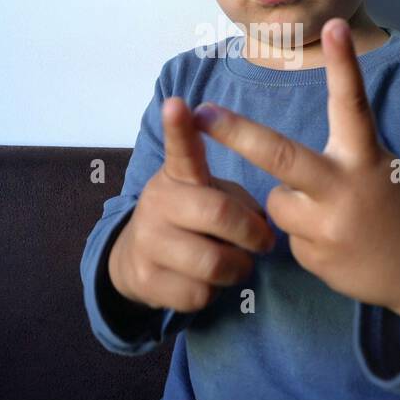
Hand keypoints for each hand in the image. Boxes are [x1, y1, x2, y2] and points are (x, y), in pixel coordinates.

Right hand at [108, 96, 276, 313]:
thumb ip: (229, 197)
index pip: (180, 148)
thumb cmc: (191, 218)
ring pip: (215, 263)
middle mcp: (158, 202)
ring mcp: (148, 241)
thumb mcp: (204, 193)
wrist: (136, 259)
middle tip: (263, 241)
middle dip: (253, 233)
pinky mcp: (147, 280)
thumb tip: (257, 223)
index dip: (179, 127)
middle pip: (220, 214)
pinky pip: (200, 294)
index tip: (177, 104)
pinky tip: (207, 281)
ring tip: (236, 262)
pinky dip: (215, 292)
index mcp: (178, 175)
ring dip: (238, 268)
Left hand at [192, 18, 399, 330]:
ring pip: (277, 202)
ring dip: (293, 206)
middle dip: (237, 134)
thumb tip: (287, 167)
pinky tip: (336, 243)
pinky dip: (305, 236)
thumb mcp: (379, 167)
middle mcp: (346, 188)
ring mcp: (329, 226)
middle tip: (201, 113)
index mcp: (366, 156)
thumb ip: (340, 157)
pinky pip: (289, 237)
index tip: (334, 26)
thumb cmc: (394, 204)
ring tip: (332, 218)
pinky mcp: (317, 257)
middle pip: (282, 156)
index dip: (344, 65)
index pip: (353, 104)